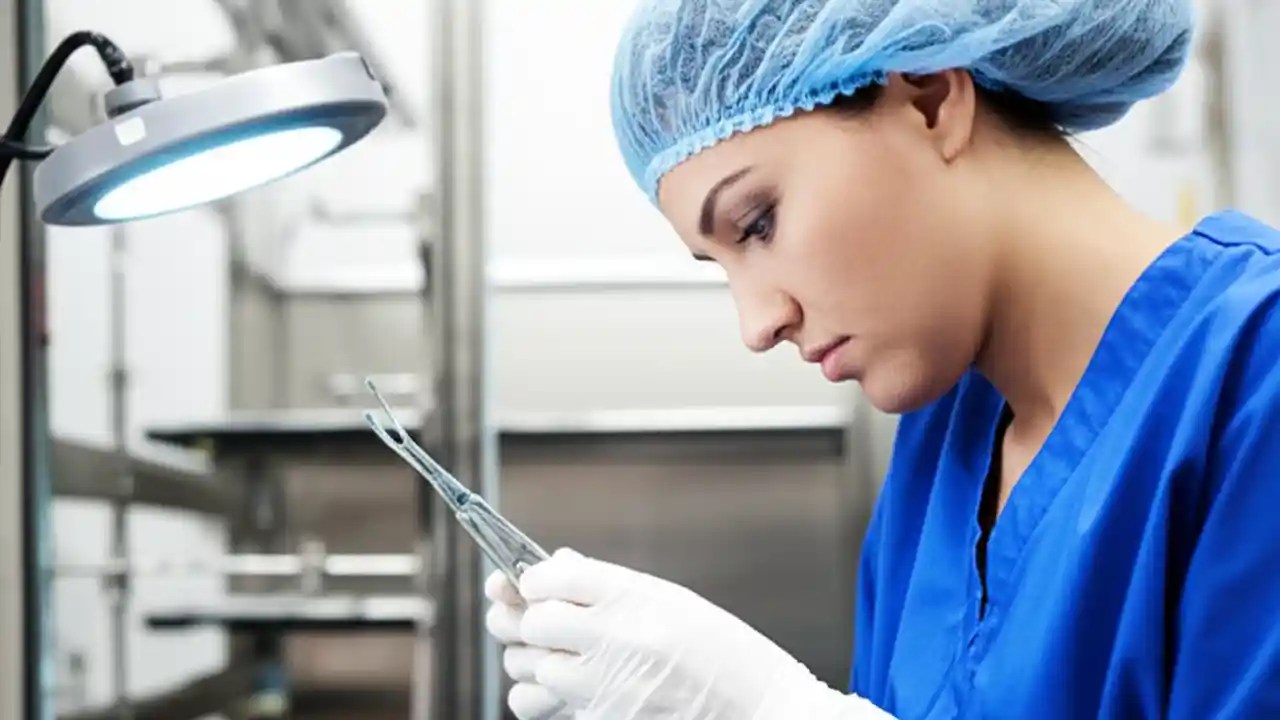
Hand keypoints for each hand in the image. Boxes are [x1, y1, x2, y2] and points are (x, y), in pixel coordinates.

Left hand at [485, 548, 891, 719]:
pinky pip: (535, 704)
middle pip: (532, 621)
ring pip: (527, 665)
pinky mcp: (598, 718)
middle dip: (523, 616)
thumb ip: (606, 583)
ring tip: (552, 649)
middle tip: (530, 613)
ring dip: (529, 655)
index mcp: (634, 597)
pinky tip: (558, 684)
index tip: (531, 580)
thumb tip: (553, 566)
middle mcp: (614, 639)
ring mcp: (604, 685)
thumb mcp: (667, 597)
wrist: (753, 704)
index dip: (532, 576)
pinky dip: (535, 694)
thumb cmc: (715, 646)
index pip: (553, 576)